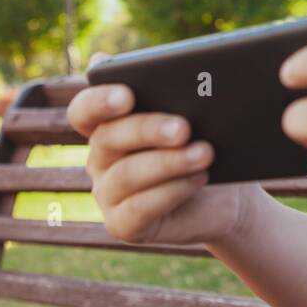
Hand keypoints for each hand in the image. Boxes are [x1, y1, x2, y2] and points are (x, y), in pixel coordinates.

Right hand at [66, 84, 256, 245]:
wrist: (222, 196)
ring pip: (126, 174)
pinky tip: (198, 178)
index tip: (127, 94)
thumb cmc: (202, 144)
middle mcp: (100, 157)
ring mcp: (107, 193)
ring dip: (168, 162)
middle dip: (147, 129)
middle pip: (108, 138)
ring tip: (205, 153)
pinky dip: (172, 191)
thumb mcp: (195, 118)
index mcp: (107, 123)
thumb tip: (192, 82)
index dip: (99, 100)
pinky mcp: (122, 224)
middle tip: (184, 127)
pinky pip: (139, 208)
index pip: (84, 109)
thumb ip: (180, 96)